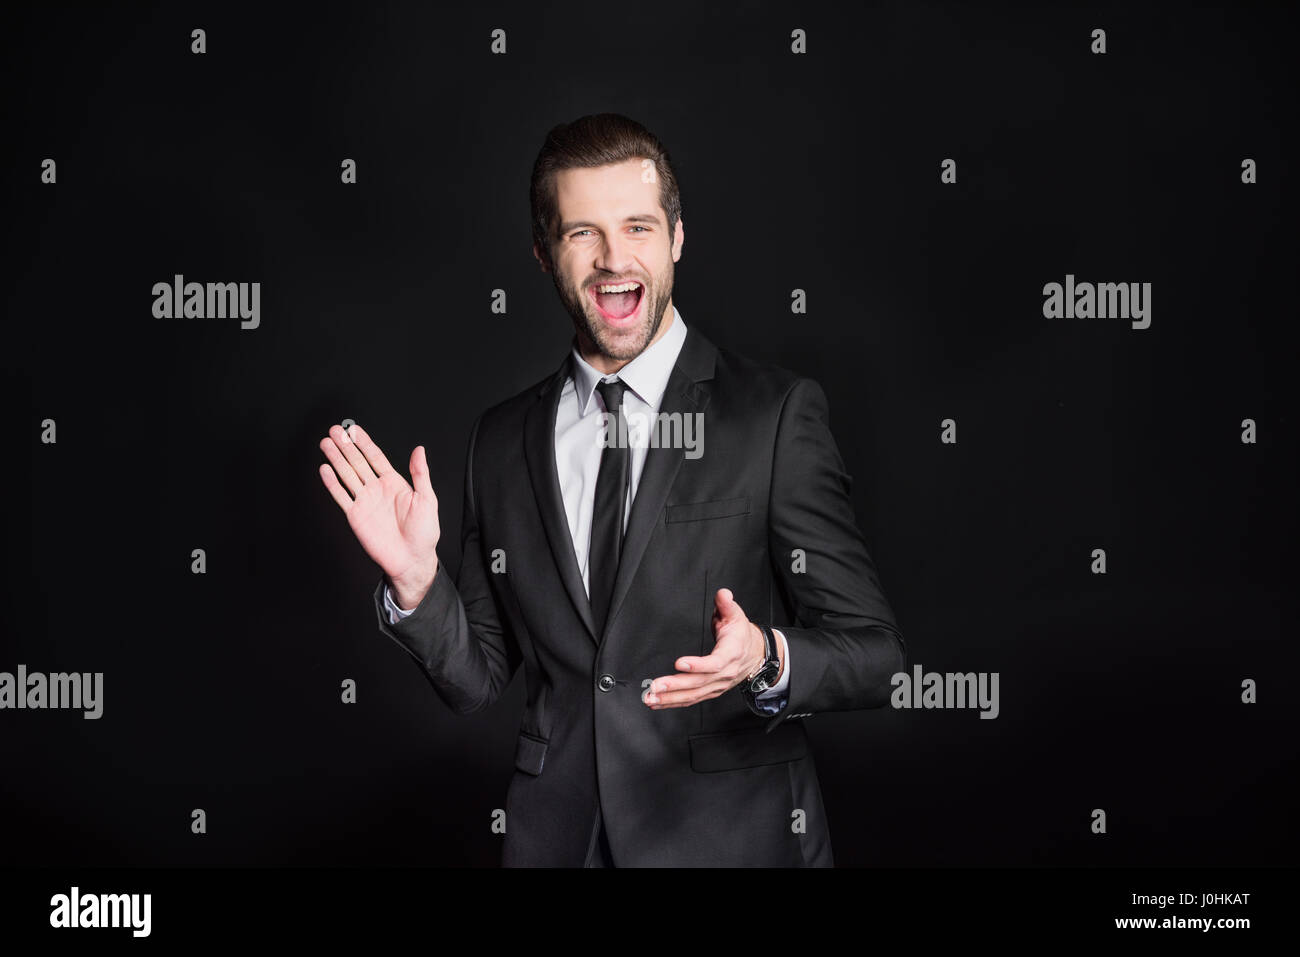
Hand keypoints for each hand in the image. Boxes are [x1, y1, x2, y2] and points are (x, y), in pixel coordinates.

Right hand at [318, 423, 440, 607]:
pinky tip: (324, 469)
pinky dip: (332, 483)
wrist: (412, 559)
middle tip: (335, 430)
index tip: (354, 429)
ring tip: (325, 443)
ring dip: (336, 459)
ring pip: (347, 475)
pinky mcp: (355, 516)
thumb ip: (420, 474)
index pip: (376, 457)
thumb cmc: (424, 532)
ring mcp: (365, 501)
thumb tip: (419, 450)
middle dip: (345, 446)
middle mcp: (377, 489)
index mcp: (394, 483)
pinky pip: (341, 496)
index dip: (364, 442)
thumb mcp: (427, 499)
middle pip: (357, 462)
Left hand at [643, 588, 770, 708]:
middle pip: (699, 683)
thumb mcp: (736, 615)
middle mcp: (724, 673)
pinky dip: (673, 702)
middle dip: (675, 686)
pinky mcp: (710, 691)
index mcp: (731, 653)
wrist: (754, 654)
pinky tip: (656, 702)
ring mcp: (717, 685)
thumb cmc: (741, 635)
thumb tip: (723, 594)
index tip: (679, 663)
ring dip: (670, 698)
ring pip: (693, 695)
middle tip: (655, 686)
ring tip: (650, 698)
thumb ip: (726, 604)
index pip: (715, 663)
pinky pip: (691, 700)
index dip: (698, 665)